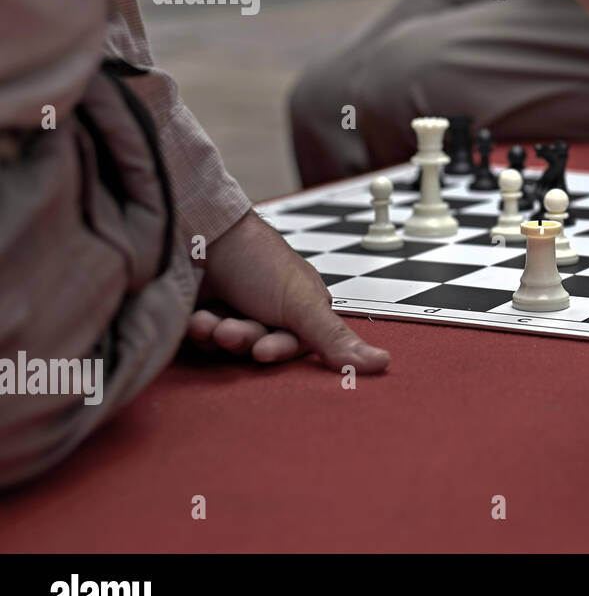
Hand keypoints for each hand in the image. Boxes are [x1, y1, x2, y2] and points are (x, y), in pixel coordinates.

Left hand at [186, 210, 389, 371]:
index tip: (262, 349)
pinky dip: (199, 330)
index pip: (296, 347)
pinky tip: (196, 316)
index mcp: (301, 308)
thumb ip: (335, 339)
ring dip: (217, 334)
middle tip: (228, 328)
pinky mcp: (207, 316)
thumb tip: (384, 363)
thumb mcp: (302, 303)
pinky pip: (205, 342)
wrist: (199, 233)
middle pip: (260, 348)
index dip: (278, 349)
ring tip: (208, 319)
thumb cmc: (255, 258)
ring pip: (231, 348)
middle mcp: (270, 311)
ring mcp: (237, 313)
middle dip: (242, 338)